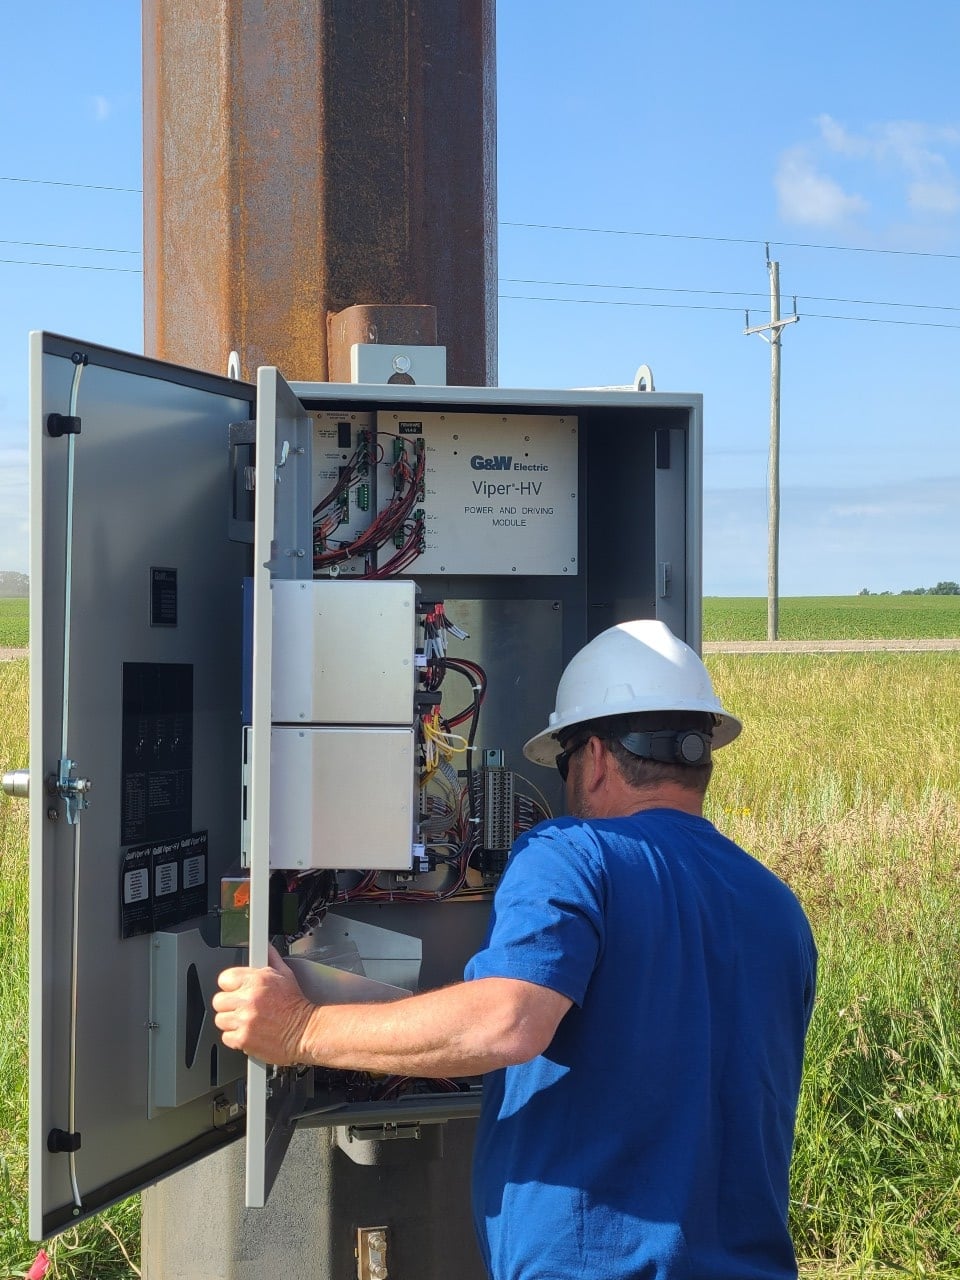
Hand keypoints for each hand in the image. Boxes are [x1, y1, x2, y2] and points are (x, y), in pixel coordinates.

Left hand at [213, 945, 314, 1065]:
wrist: (305, 1030)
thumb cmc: (295, 1004)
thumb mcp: (285, 974)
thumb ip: (271, 958)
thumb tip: (264, 945)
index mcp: (256, 980)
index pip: (224, 979)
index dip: (231, 985)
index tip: (236, 989)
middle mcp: (248, 999)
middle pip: (219, 1001)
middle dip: (229, 1004)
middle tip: (241, 1007)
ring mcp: (244, 1020)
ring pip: (221, 1020)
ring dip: (231, 1021)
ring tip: (246, 1020)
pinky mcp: (243, 1038)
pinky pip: (226, 1037)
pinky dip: (236, 1037)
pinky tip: (249, 1032)